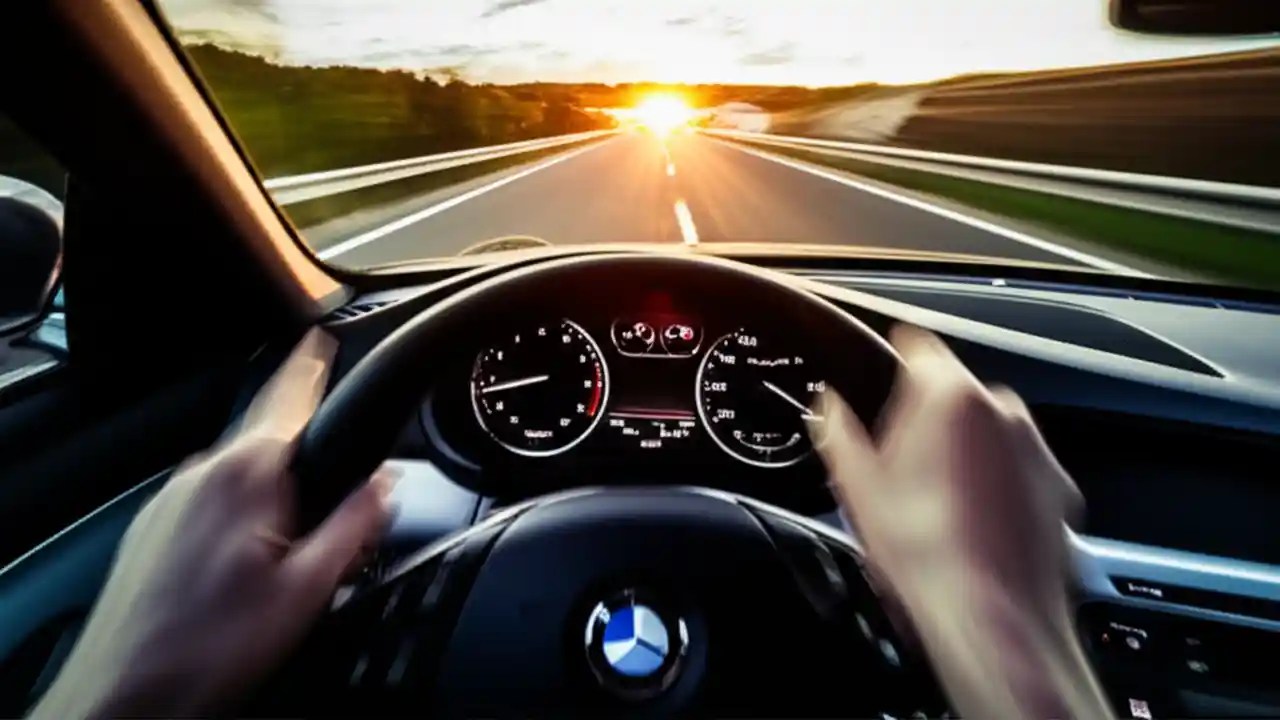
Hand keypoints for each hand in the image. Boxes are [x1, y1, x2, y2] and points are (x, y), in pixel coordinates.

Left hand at [31, 329, 394, 719]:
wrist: (124, 693)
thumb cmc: (209, 649)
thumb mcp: (307, 591)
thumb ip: (355, 525)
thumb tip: (386, 484)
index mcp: (245, 475)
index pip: (288, 394)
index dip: (312, 362)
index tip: (323, 335)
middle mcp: (201, 474)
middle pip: (269, 442)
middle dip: (304, 467)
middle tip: (326, 519)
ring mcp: (169, 500)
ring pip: (240, 479)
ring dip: (270, 502)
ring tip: (280, 568)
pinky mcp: (151, 527)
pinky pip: (210, 504)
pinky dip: (236, 524)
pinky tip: (241, 576)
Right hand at [816, 326, 1109, 719]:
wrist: (993, 621)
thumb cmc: (925, 557)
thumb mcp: (857, 489)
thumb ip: (837, 431)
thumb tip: (827, 406)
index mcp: (950, 397)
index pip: (917, 346)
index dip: (892, 356)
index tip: (880, 369)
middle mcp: (1004, 413)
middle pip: (951, 394)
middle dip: (925, 421)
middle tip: (897, 466)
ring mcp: (1037, 451)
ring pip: (987, 433)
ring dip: (962, 455)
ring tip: (931, 507)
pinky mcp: (1058, 489)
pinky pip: (1016, 470)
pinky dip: (996, 486)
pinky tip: (967, 527)